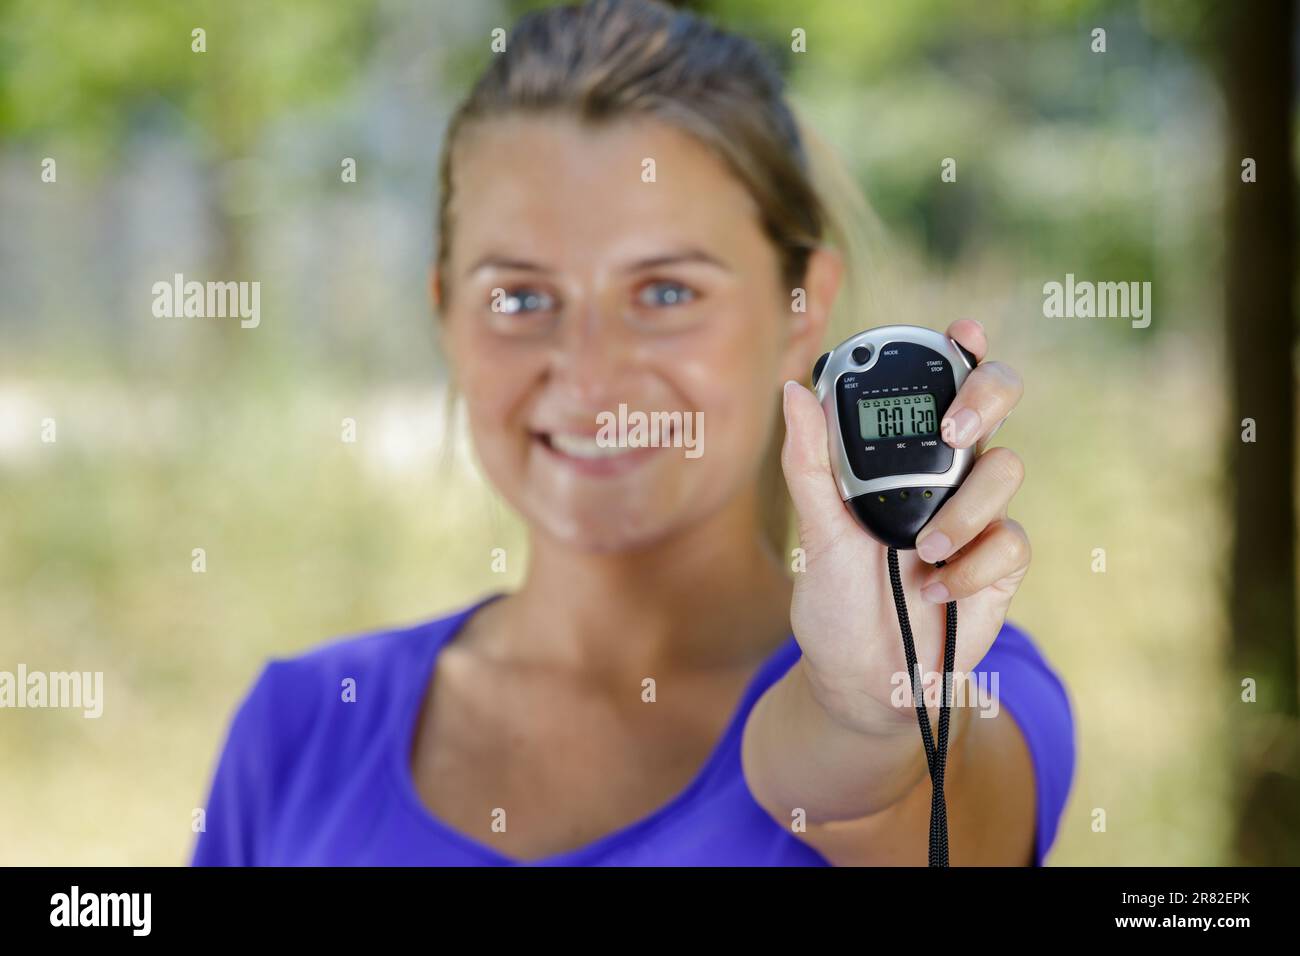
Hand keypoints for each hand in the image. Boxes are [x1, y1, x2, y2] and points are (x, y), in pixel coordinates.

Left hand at [781, 319, 1029, 737]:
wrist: (864, 679)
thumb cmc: (837, 602)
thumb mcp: (815, 532)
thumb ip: (809, 464)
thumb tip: (793, 390)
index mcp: (903, 456)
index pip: (941, 386)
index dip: (963, 351)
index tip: (963, 331)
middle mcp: (948, 474)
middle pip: (998, 402)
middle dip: (986, 399)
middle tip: (955, 432)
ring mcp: (980, 515)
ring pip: (1005, 471)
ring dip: (961, 514)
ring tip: (921, 554)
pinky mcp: (1002, 563)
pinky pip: (1011, 540)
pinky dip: (971, 568)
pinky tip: (936, 591)